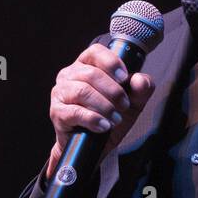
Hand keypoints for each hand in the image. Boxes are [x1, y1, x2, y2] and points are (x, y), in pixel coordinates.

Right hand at [46, 43, 155, 179]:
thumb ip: (140, 90)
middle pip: (91, 74)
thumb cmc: (111, 116)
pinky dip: (93, 119)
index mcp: (87, 65)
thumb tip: (140, 80)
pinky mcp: (57, 112)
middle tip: (124, 105)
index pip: (95, 52)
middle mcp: (70, 75)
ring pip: (82, 91)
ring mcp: (61, 93)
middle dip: (113, 91)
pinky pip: (74, 112)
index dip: (111, 62)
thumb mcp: (132, 103)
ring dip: (104, 106)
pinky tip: (104, 125)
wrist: (96, 146)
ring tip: (116, 118)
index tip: (124, 77)